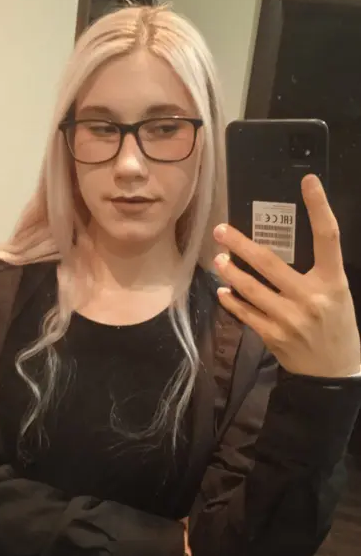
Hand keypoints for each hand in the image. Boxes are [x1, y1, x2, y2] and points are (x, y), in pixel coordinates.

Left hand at [213, 174, 359, 377]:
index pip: (328, 237)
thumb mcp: (337, 294)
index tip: (308, 182)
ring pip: (251, 288)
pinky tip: (222, 290)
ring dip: (230, 271)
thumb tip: (281, 248)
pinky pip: (246, 313)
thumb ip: (317, 272)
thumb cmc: (337, 327)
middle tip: (221, 229)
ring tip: (218, 258)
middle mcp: (310, 297)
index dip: (319, 207)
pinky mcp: (273, 336)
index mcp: (332, 282)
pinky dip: (231, 300)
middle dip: (241, 244)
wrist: (335, 373)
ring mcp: (289, 318)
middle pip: (270, 262)